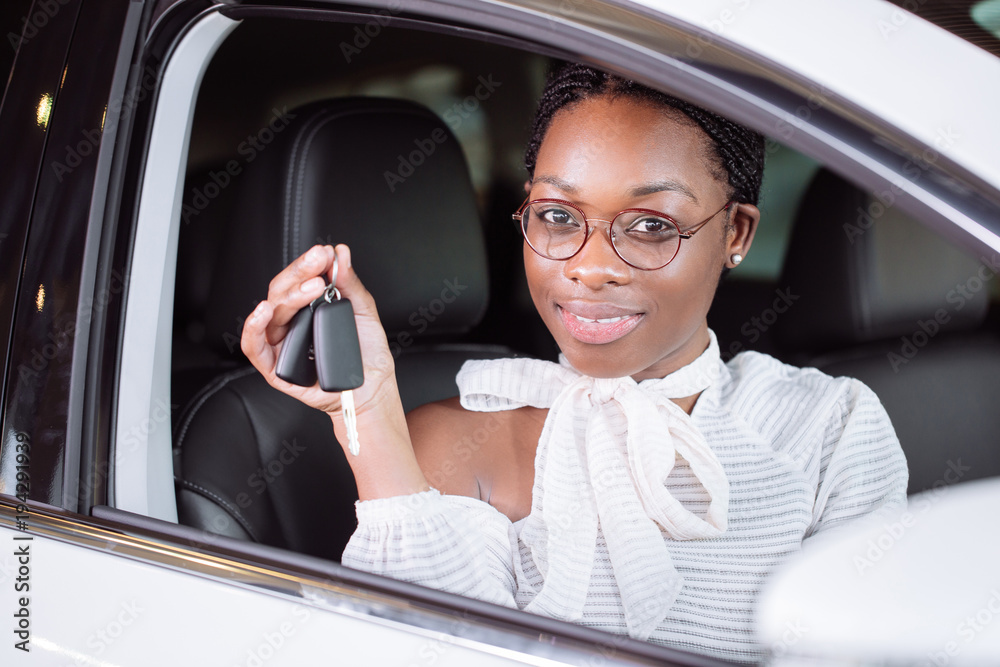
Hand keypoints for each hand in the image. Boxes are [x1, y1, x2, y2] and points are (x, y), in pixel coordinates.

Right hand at [241, 244, 396, 416]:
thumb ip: (350, 284)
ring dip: (289, 296)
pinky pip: (255, 346)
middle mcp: (293, 324)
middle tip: (318, 262)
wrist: (372, 391)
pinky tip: (264, 311)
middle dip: (300, 273)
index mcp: (309, 308)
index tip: (324, 252)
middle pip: (282, 292)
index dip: (308, 264)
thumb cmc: (367, 356)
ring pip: (271, 313)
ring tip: (312, 287)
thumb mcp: (363, 313)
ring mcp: (283, 344)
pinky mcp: (276, 368)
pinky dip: (254, 328)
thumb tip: (341, 254)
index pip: (299, 280)